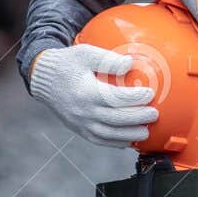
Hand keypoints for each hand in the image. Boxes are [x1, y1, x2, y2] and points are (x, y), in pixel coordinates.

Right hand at [28, 44, 157, 148]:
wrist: (43, 79)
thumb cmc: (67, 64)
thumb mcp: (86, 53)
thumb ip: (108, 59)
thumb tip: (129, 63)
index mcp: (86, 92)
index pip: (115, 98)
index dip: (134, 97)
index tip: (149, 93)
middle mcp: (83, 111)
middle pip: (115, 119)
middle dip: (137, 118)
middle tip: (153, 114)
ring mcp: (80, 123)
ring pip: (108, 135)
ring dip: (129, 135)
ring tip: (145, 131)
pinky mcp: (79, 129)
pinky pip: (99, 140)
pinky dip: (115, 142)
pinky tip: (128, 141)